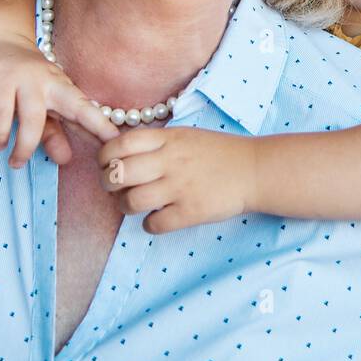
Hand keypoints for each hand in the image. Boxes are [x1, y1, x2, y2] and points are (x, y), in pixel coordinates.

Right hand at [0, 33, 117, 167]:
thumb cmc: (21, 80)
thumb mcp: (40, 106)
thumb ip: (52, 132)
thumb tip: (66, 159)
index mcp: (64, 89)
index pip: (89, 112)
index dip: (105, 129)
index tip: (121, 145)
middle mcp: (51, 83)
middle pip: (77, 107)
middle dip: (95, 127)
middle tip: (105, 155)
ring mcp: (26, 80)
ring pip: (34, 117)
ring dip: (26, 145)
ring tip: (16, 163)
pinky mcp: (0, 80)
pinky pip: (2, 112)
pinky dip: (0, 131)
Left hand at [98, 126, 256, 232]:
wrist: (255, 169)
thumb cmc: (219, 153)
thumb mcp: (186, 136)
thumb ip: (156, 143)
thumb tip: (121, 154)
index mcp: (168, 139)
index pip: (120, 144)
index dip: (105, 156)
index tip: (107, 164)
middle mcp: (170, 161)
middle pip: (118, 173)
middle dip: (108, 184)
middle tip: (116, 188)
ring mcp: (180, 187)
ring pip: (131, 201)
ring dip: (126, 206)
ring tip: (134, 205)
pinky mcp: (191, 211)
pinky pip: (154, 224)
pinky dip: (150, 225)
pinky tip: (157, 219)